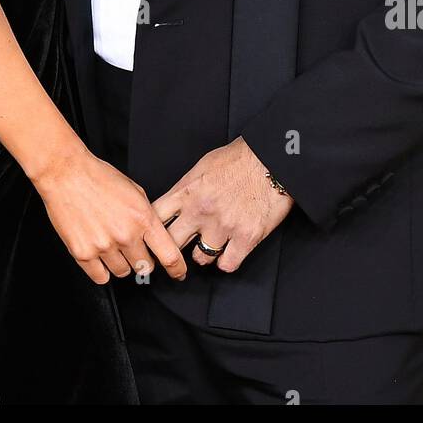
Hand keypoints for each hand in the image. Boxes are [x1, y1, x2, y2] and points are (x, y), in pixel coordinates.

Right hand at [33, 143, 187, 285]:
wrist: (67, 173)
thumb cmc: (99, 177)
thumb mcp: (135, 191)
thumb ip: (147, 216)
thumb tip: (155, 236)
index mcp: (143, 218)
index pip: (169, 255)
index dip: (176, 269)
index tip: (178, 273)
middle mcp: (126, 235)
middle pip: (145, 267)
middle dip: (142, 260)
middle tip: (132, 247)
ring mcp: (104, 246)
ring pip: (123, 273)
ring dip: (121, 263)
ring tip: (110, 243)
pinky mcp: (83, 253)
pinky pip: (100, 277)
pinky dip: (101, 270)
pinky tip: (99, 254)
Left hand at [151, 137, 293, 273]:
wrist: (270, 158)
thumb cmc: (239, 158)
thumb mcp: (202, 167)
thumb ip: (186, 189)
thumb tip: (175, 204)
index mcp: (187, 191)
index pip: (156, 217)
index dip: (152, 228)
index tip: (154, 235)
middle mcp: (200, 211)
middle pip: (172, 243)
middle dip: (174, 248)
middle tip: (179, 250)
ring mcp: (223, 226)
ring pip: (200, 258)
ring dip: (204, 254)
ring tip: (210, 246)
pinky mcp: (246, 237)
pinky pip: (227, 265)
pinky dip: (227, 262)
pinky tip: (228, 253)